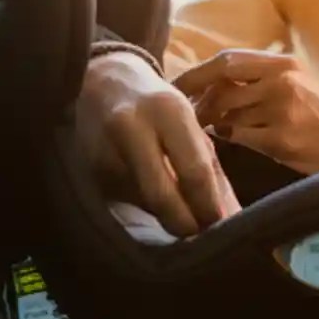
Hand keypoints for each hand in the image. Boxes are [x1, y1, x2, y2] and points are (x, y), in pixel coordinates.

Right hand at [78, 52, 240, 236]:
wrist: (103, 82)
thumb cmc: (159, 106)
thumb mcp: (189, 123)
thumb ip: (210, 169)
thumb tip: (229, 217)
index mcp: (168, 110)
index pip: (194, 170)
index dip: (209, 206)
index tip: (223, 226)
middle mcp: (132, 127)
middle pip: (161, 194)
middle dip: (184, 223)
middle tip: (201, 236)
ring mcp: (104, 148)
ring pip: (143, 201)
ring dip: (166, 215)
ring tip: (181, 212)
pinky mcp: (89, 167)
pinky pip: (126, 198)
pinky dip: (145, 205)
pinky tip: (152, 194)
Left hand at [173, 50, 318, 173]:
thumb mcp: (299, 85)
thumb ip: (262, 79)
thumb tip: (215, 82)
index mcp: (285, 65)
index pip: (228, 60)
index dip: (198, 72)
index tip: (178, 84)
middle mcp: (282, 82)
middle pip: (221, 85)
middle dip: (197, 99)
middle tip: (181, 111)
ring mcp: (281, 110)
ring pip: (226, 113)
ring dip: (211, 122)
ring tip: (205, 128)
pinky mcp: (280, 139)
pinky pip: (236, 136)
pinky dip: (225, 138)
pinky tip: (224, 142)